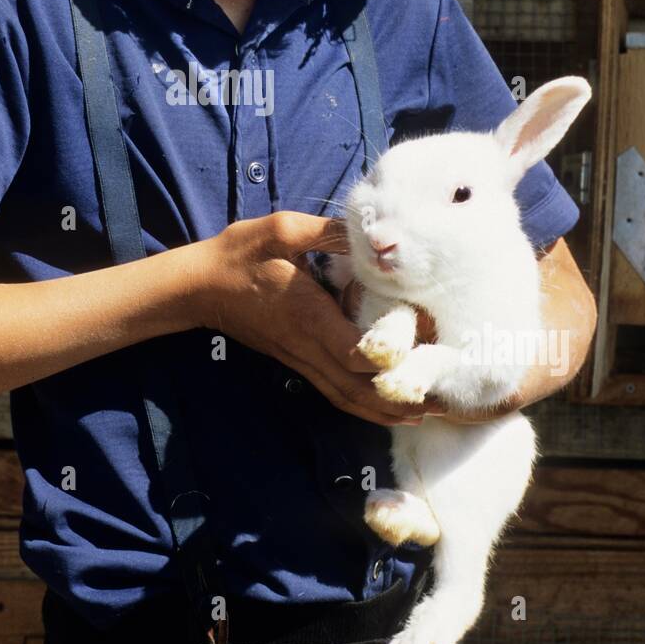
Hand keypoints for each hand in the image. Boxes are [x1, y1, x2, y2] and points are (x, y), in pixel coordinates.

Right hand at [189, 212, 447, 427]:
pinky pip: (335, 391)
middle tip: (445, 401)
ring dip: (386, 409)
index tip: (425, 353)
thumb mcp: (282, 230)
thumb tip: (372, 234)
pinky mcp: (297, 361)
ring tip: (427, 414)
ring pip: (348, 397)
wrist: (199, 287)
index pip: (354, 352)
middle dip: (402, 397)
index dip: (389, 361)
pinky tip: (387, 408)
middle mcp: (308, 344)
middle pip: (359, 387)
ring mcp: (301, 358)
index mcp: (308, 313)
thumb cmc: (240, 254)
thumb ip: (327, 233)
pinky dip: (363, 405)